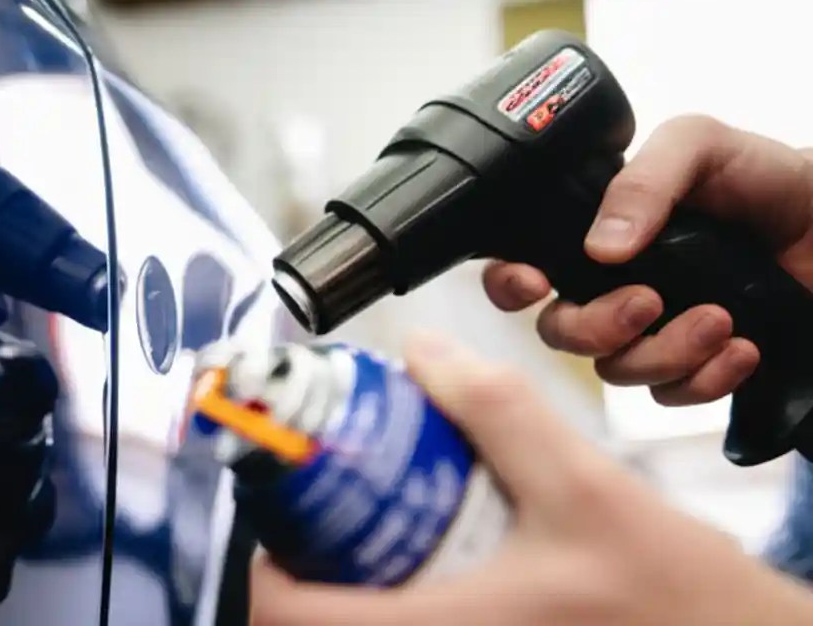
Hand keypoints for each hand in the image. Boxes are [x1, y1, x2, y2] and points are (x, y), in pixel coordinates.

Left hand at [249, 331, 812, 625]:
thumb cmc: (685, 602)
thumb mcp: (589, 487)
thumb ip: (500, 413)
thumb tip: (425, 352)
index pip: (288, 619)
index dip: (265, 564)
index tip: (283, 516)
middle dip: (311, 564)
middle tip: (331, 508)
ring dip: (352, 583)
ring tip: (379, 526)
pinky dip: (398, 600)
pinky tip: (435, 559)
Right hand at [484, 115, 812, 404]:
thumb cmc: (770, 178)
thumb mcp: (701, 146)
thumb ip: (644, 180)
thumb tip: (598, 248)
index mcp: (597, 235)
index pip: (524, 267)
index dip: (510, 284)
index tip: (534, 284)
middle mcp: (615, 287)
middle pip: (561, 332)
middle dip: (595, 327)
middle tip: (648, 302)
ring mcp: (655, 332)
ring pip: (617, 371)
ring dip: (666, 353)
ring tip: (721, 320)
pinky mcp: (699, 368)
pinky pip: (673, 397)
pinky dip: (706, 380)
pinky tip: (744, 349)